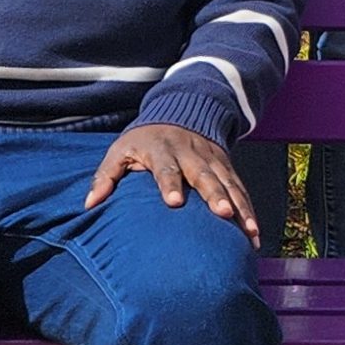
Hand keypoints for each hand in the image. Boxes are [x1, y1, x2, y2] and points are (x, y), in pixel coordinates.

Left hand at [87, 122, 259, 238]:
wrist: (182, 111)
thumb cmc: (144, 141)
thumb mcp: (120, 150)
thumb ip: (105, 176)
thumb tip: (89, 204)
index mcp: (162, 150)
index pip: (166, 167)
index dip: (170, 183)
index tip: (174, 202)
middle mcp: (191, 154)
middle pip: (205, 175)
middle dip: (215, 194)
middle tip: (223, 214)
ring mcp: (213, 160)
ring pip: (229, 184)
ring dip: (240, 207)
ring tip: (250, 232)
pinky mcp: (227, 167)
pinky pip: (241, 189)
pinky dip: (249, 210)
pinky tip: (255, 233)